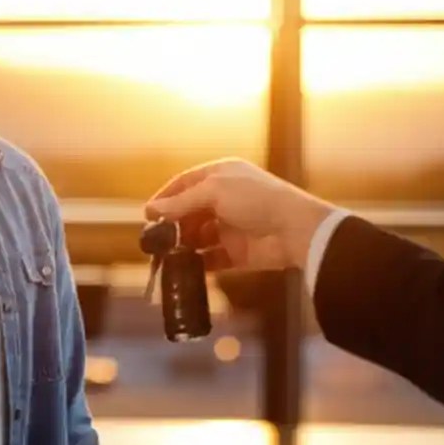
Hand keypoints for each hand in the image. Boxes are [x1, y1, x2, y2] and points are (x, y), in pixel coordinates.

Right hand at [143, 158, 336, 270]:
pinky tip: (184, 269)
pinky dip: (198, 264)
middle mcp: (225, 199)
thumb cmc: (257, 200)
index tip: (147, 214)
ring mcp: (232, 226)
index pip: (185, 183)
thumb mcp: (215, 191)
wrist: (295, 229)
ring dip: (183, 245)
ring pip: (198, 237)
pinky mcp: (238, 252)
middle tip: (154, 240)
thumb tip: (153, 210)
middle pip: (189, 211)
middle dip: (172, 225)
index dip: (165, 197)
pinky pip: (212, 259)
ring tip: (167, 256)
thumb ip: (182, 202)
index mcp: (221, 175)